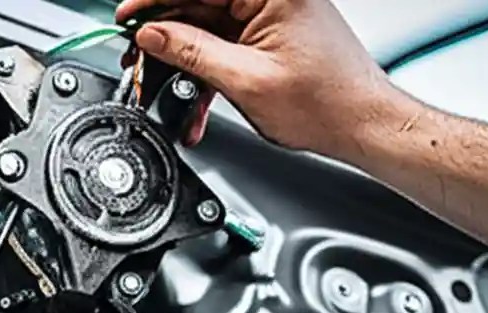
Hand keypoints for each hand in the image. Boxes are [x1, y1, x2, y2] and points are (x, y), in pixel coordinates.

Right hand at [117, 0, 399, 159]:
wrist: (360, 124)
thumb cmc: (328, 102)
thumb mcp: (245, 79)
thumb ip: (192, 52)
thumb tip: (153, 34)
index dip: (154, 1)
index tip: (128, 17)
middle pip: (198, 5)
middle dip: (164, 34)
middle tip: (137, 55)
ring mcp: (270, 15)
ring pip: (205, 29)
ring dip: (182, 62)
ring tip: (160, 86)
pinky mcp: (268, 37)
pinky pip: (222, 47)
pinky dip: (205, 75)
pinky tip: (194, 103)